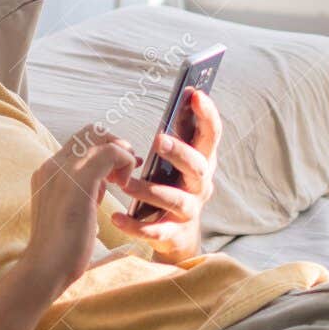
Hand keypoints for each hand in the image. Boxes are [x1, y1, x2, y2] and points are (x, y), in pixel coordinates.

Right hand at [23, 125, 139, 298]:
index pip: (79, 141)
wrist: (45, 267)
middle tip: (125, 171)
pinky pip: (110, 152)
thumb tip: (104, 180)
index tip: (117, 173)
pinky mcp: (79, 180)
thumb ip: (83, 190)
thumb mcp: (71, 210)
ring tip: (124, 181)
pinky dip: (124, 162)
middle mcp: (52, 164)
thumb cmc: (60, 248)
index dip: (104, 149)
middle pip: (90, 131)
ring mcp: (63, 170)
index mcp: (48, 171)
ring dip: (120, 152)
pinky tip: (124, 186)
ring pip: (99, 135)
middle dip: (115, 144)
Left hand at [109, 87, 221, 264]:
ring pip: (175, 199)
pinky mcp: (175, 234)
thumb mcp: (177, 159)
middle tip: (158, 140)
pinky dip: (136, 225)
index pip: (211, 135)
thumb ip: (178, 134)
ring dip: (150, 190)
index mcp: (202, 160)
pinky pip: (157, 231)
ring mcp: (189, 211)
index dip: (207, 114)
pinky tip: (117, 217)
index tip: (196, 93)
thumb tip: (183, 95)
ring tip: (125, 183)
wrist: (176, 235)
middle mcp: (201, 185)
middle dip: (180, 152)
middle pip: (197, 167)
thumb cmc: (172, 184)